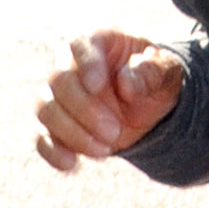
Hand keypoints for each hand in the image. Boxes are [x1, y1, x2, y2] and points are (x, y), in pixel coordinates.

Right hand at [36, 29, 186, 173]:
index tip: (97, 86)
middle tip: (115, 132)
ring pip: (46, 111)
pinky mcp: (55, 127)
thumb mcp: (166, 72)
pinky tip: (72, 164)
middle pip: (59, 82)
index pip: (79, 46)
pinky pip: (42, 139)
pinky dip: (53, 153)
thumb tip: (126, 83)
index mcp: (97, 43)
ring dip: (72, 134)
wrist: (147, 107)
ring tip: (105, 151)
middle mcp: (69, 66)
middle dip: (84, 111)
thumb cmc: (154, 80)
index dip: (85, 65)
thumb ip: (151, 72)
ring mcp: (59, 98)